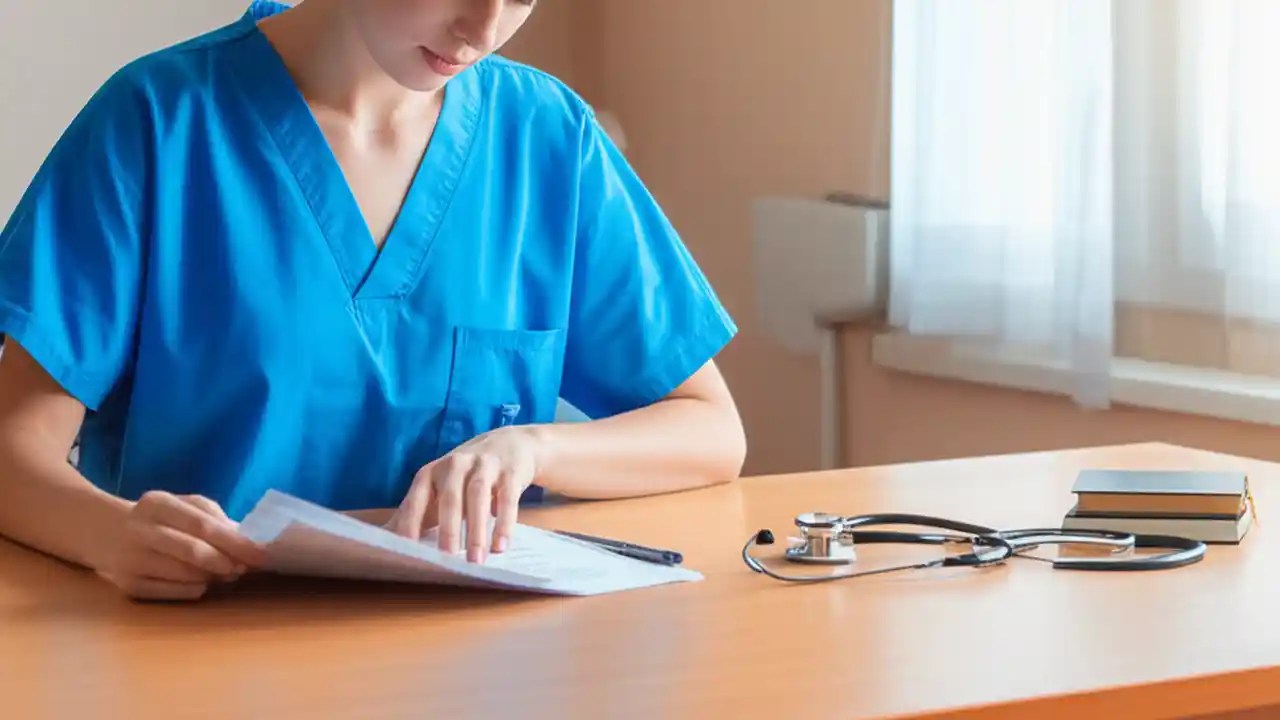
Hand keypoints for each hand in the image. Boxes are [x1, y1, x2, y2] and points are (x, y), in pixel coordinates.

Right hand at [96, 491, 268, 600]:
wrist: (103, 532)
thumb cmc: (158, 519)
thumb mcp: (183, 507)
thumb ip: (215, 519)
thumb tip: (247, 540)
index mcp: (157, 503)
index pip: (202, 524)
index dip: (234, 541)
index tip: (260, 553)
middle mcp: (139, 529)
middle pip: (192, 550)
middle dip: (225, 561)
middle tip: (245, 569)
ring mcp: (129, 558)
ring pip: (183, 574)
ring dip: (212, 577)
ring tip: (227, 574)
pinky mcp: (126, 584)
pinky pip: (170, 592)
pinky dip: (193, 590)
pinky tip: (202, 584)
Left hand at [387, 426, 541, 563]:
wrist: (511, 444)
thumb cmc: (466, 475)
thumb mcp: (438, 489)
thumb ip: (414, 512)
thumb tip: (379, 539)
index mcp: (431, 473)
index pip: (416, 499)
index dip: (411, 524)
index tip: (407, 553)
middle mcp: (455, 465)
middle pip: (449, 499)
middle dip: (448, 530)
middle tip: (448, 561)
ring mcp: (484, 465)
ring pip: (477, 497)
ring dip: (476, 530)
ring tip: (476, 561)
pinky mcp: (510, 471)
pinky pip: (507, 499)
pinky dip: (504, 523)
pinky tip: (500, 547)